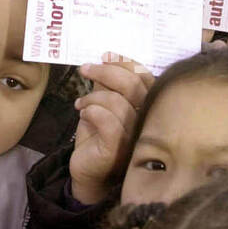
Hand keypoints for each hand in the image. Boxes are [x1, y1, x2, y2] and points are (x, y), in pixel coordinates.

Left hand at [70, 53, 153, 203]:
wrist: (89, 172)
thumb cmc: (98, 137)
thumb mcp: (103, 105)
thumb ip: (108, 86)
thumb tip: (106, 61)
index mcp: (146, 108)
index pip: (145, 78)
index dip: (126, 63)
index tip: (105, 56)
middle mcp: (146, 122)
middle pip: (134, 86)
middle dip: (106, 72)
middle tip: (86, 69)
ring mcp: (134, 137)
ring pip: (118, 102)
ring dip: (93, 97)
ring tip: (81, 103)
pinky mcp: (118, 149)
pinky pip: (108, 121)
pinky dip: (92, 111)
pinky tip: (83, 113)